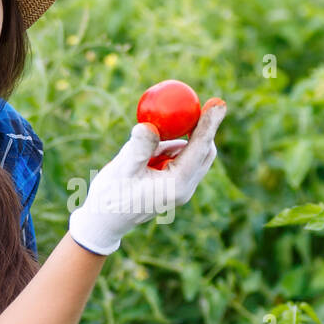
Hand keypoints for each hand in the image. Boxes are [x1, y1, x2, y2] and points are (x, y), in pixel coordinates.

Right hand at [68, 98, 226, 255]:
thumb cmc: (110, 197)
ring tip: (146, 151)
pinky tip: (147, 155)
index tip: (218, 101)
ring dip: (178, 140)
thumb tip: (150, 126)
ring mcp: (180, 189)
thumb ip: (138, 148)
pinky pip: (178, 160)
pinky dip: (169, 148)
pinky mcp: (173, 186)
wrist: (104, 221)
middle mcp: (184, 188)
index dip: (210, 123)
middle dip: (201, 128)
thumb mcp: (121, 169)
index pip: (200, 149)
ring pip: (191, 155)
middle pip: (205, 152)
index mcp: (176, 185)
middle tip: (191, 106)